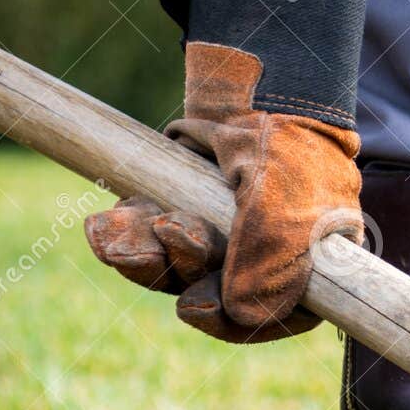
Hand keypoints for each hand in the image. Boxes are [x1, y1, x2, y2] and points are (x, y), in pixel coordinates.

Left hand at [86, 41, 362, 342]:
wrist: (260, 88)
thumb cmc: (287, 149)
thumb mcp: (286, 205)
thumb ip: (269, 263)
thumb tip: (239, 314)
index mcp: (307, 268)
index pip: (271, 317)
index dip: (229, 321)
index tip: (193, 306)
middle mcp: (262, 259)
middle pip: (212, 292)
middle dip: (178, 269)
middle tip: (168, 229)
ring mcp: (220, 236)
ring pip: (172, 269)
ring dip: (144, 254)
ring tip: (118, 229)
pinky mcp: (182, 210)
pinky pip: (146, 239)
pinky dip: (123, 234)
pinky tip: (102, 225)